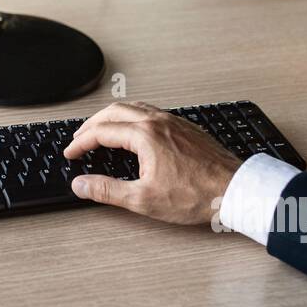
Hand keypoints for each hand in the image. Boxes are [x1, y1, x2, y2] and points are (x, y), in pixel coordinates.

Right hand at [63, 101, 242, 223]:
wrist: (235, 190)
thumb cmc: (197, 195)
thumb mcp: (144, 199)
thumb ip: (107, 191)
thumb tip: (81, 185)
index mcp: (145, 135)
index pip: (101, 132)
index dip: (81, 142)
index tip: (71, 153)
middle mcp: (158, 121)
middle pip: (114, 111)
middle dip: (92, 124)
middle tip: (79, 138)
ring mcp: (173, 121)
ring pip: (134, 106)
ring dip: (112, 116)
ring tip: (101, 129)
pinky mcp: (185, 126)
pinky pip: (151, 111)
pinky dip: (132, 115)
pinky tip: (134, 129)